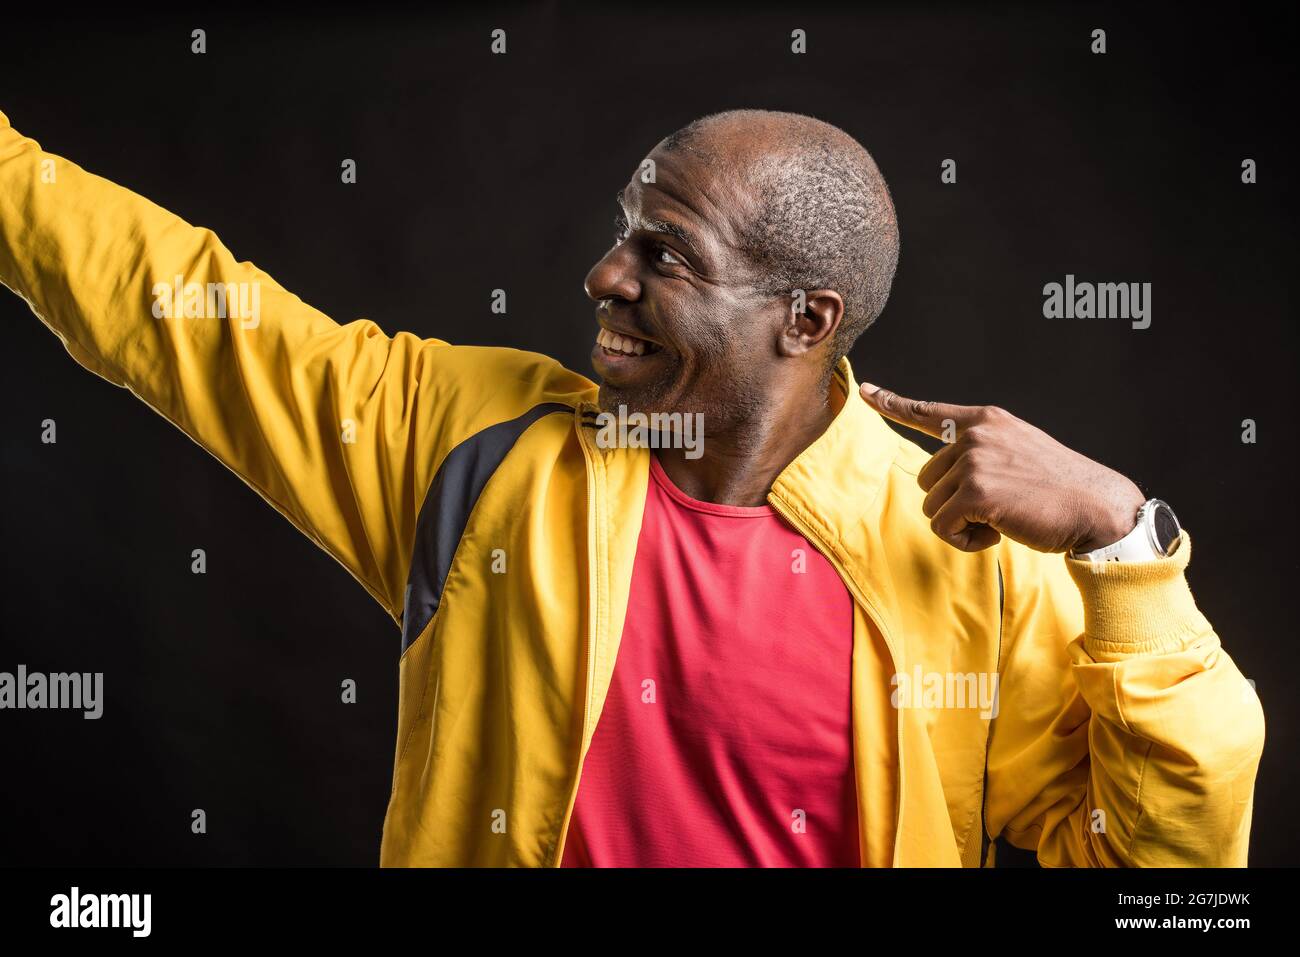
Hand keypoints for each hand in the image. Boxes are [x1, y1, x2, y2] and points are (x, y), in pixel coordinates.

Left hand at [859, 382, 1145, 553]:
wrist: (1097, 508)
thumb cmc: (1059, 490)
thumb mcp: (1018, 453)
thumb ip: (982, 453)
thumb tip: (944, 473)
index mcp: (986, 421)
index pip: (929, 412)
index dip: (892, 403)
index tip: (865, 392)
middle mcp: (975, 435)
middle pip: (927, 478)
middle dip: (954, 504)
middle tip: (998, 510)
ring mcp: (974, 461)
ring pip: (933, 506)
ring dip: (962, 524)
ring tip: (1002, 521)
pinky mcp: (975, 492)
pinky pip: (942, 526)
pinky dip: (964, 541)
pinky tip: (995, 536)